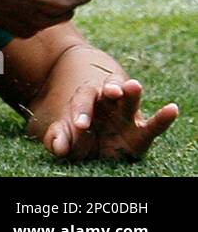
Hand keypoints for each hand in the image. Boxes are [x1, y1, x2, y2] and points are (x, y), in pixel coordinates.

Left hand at [36, 74, 178, 161]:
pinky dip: (164, 118)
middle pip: (108, 90)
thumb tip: (58, 146)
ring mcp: (125, 115)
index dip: (82, 111)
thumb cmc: (80, 133)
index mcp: (86, 98)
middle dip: (109, 89)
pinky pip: (154, 125)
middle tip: (112, 92)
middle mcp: (107, 102)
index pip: (83, 99)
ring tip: (133, 86)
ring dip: (131, 93)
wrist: (95, 138)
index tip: (80, 125)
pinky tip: (172, 109)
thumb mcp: (67, 135)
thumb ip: (58, 138)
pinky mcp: (141, 131)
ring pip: (129, 100)